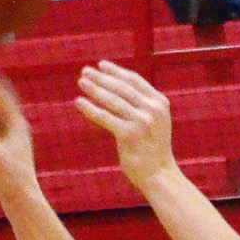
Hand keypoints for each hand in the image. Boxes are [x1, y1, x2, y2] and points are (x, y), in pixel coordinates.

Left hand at [75, 60, 181, 190]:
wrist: (159, 174)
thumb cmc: (153, 149)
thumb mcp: (155, 121)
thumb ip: (142, 105)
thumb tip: (118, 89)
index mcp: (159, 103)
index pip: (134, 81)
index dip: (116, 71)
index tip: (101, 65)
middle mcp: (151, 109)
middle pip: (121, 87)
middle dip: (101, 78)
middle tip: (85, 71)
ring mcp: (141, 122)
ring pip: (112, 100)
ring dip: (94, 89)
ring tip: (81, 83)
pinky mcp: (129, 135)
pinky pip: (105, 118)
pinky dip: (91, 109)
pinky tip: (79, 103)